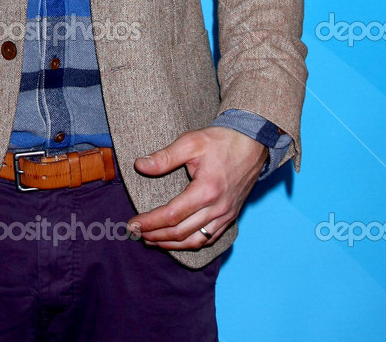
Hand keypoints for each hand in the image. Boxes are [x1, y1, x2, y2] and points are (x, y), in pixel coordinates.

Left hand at [126, 126, 266, 249]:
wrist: (252, 143)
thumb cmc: (221, 141)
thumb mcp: (191, 142)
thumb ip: (165, 157)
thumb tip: (140, 165)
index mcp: (206, 191)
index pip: (172, 215)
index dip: (150, 222)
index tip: (133, 224)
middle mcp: (217, 208)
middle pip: (181, 233)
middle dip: (155, 235)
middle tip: (135, 233)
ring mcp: (226, 215)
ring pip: (196, 241)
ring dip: (171, 244)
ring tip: (152, 240)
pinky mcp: (231, 216)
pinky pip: (210, 238)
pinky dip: (191, 243)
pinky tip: (178, 240)